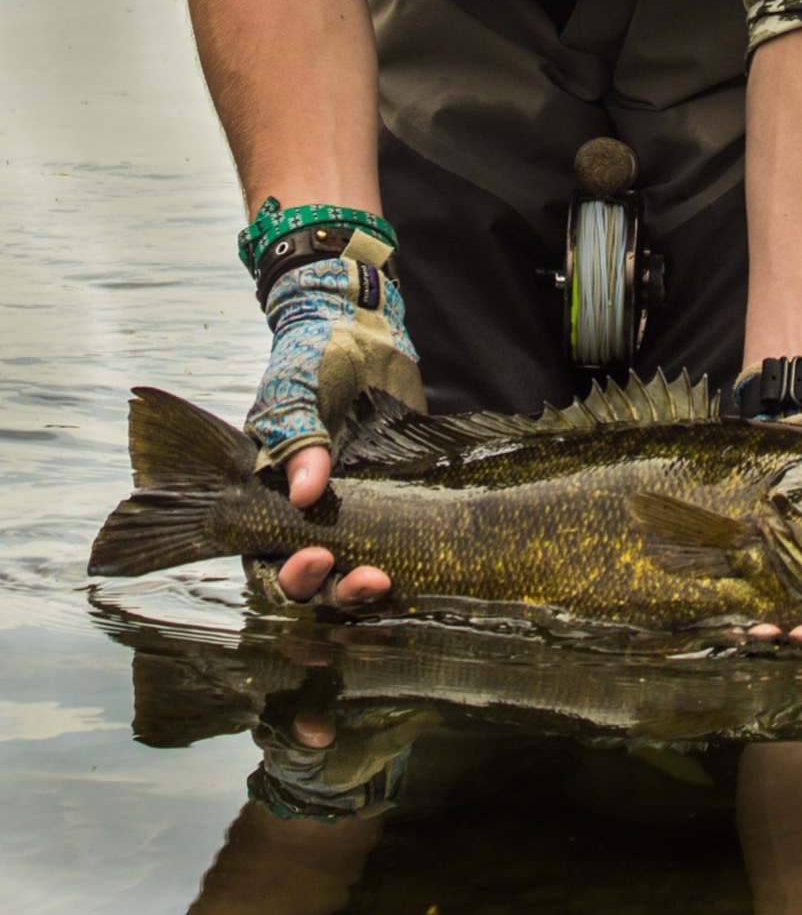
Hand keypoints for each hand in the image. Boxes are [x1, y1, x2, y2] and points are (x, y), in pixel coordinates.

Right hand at [244, 226, 426, 606]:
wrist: (363, 327)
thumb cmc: (314, 352)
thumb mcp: (295, 384)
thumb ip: (296, 432)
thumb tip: (307, 492)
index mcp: (268, 493)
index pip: (266, 558)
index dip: (288, 576)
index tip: (317, 558)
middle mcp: (306, 514)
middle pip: (310, 581)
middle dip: (331, 591)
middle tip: (366, 578)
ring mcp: (352, 510)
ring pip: (349, 575)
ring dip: (364, 591)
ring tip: (386, 582)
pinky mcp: (394, 501)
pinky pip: (394, 548)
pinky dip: (403, 569)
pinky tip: (419, 572)